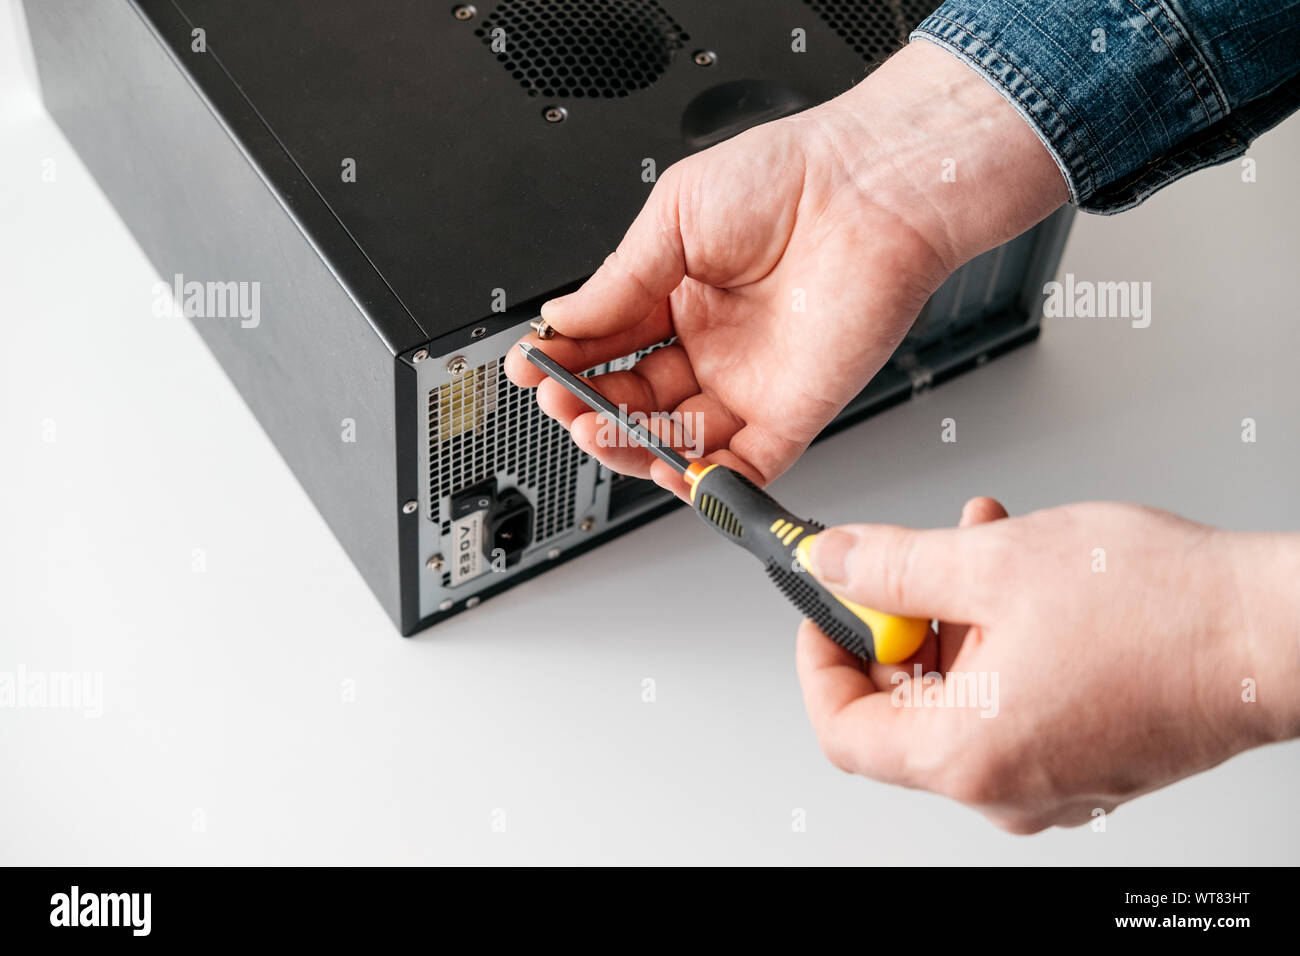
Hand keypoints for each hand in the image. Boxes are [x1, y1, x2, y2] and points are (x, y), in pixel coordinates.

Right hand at [505, 41, 1066, 496]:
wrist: (871, 187)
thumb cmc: (791, 178)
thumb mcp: (675, 216)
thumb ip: (618, 281)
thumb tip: (562, 320)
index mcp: (681, 295)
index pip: (610, 345)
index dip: (568, 361)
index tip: (533, 366)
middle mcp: (713, 344)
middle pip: (636, 400)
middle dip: (591, 407)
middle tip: (560, 401)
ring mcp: (750, 383)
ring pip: (677, 440)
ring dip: (629, 445)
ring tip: (594, 427)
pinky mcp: (791, 414)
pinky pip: (740, 467)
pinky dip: (699, 482)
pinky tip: (658, 466)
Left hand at [797, 497, 1299, 832]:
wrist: (1278, 636)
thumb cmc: (1164, 613)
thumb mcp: (994, 562)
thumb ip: (892, 566)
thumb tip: (833, 564)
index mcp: (967, 755)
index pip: (844, 729)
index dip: (822, 659)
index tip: (828, 608)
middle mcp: (1004, 786)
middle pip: (901, 711)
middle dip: (898, 621)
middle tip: (910, 561)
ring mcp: (1048, 780)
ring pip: (959, 697)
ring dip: (954, 617)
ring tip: (980, 543)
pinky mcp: (1084, 759)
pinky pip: (1009, 704)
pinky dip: (998, 642)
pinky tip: (1020, 580)